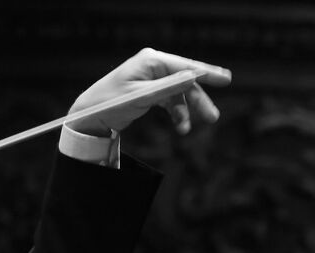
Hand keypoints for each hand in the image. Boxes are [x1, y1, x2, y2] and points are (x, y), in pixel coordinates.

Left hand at [68, 48, 231, 135]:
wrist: (87, 117)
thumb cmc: (109, 103)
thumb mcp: (140, 97)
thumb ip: (168, 87)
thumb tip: (194, 78)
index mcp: (151, 60)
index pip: (185, 65)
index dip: (207, 73)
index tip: (227, 79)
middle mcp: (153, 66)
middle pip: (185, 80)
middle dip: (198, 99)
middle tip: (213, 117)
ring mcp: (152, 79)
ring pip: (179, 93)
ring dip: (186, 111)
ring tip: (187, 129)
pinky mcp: (149, 92)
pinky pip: (170, 101)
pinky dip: (176, 113)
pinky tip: (180, 127)